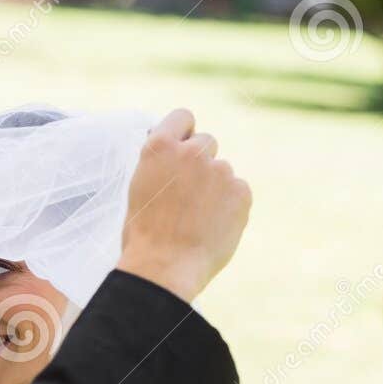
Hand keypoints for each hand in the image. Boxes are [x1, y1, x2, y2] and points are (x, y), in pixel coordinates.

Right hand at [118, 107, 251, 302]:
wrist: (164, 267)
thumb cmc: (144, 234)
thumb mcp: (141, 187)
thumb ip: (162, 164)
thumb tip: (178, 156)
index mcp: (160, 147)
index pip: (183, 117)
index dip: (184, 133)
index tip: (183, 149)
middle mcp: (192, 152)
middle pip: (206, 142)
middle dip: (200, 162)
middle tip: (188, 194)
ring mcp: (220, 170)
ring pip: (222, 171)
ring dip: (214, 187)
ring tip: (197, 219)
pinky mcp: (241, 191)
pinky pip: (238, 191)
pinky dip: (230, 206)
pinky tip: (212, 227)